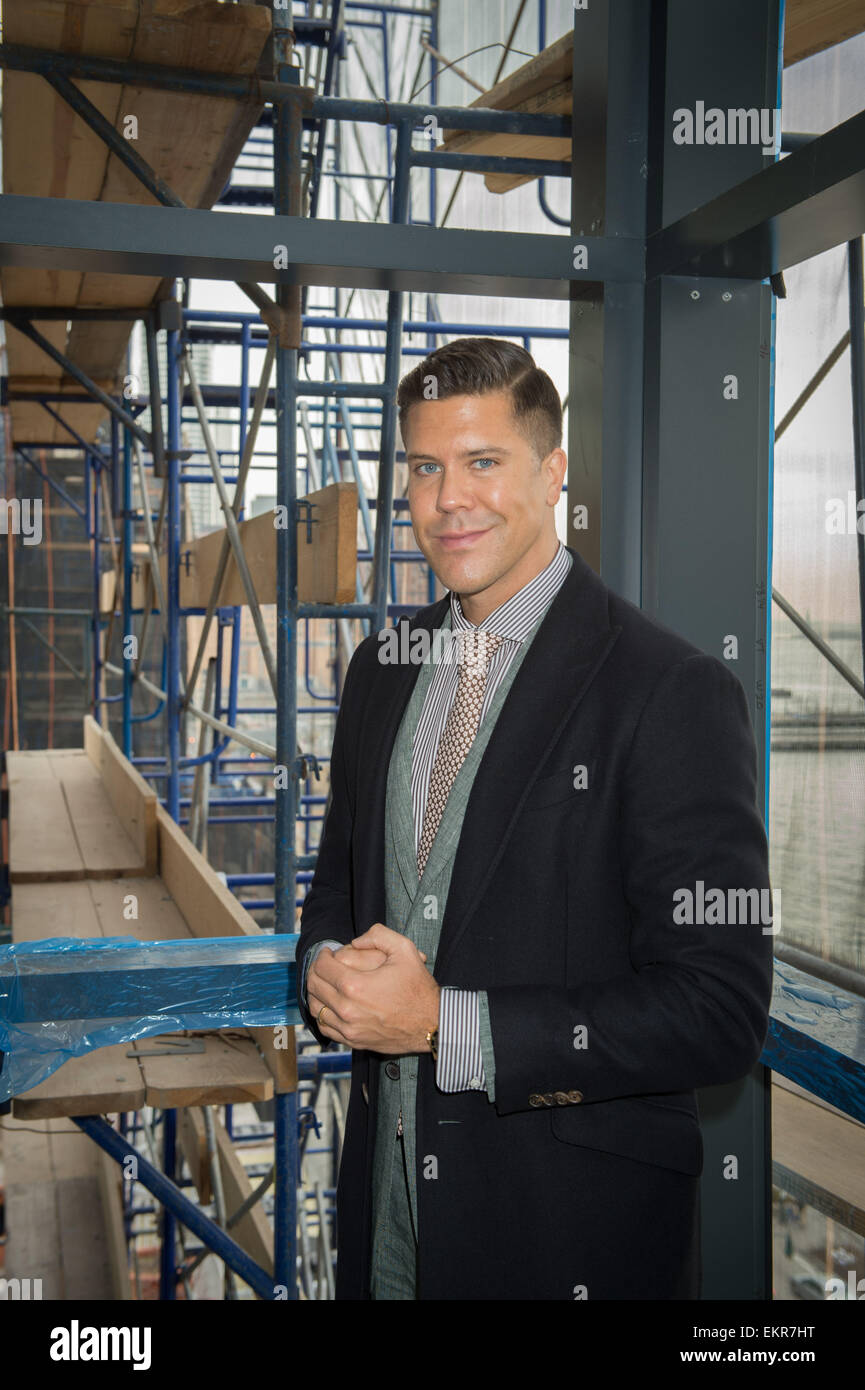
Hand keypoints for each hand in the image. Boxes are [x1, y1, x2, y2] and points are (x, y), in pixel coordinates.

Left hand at [307, 923, 437, 1054]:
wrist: (431, 1023)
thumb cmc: (418, 988)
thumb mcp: (404, 950)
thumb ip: (378, 935)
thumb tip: (355, 941)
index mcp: (355, 985)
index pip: (322, 967)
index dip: (322, 955)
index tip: (327, 952)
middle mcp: (347, 1009)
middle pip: (314, 986)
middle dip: (315, 971)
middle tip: (323, 964)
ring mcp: (348, 1028)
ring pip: (315, 1008)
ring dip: (316, 992)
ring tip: (325, 982)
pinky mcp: (353, 1041)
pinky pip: (325, 1027)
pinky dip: (322, 1014)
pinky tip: (330, 1004)